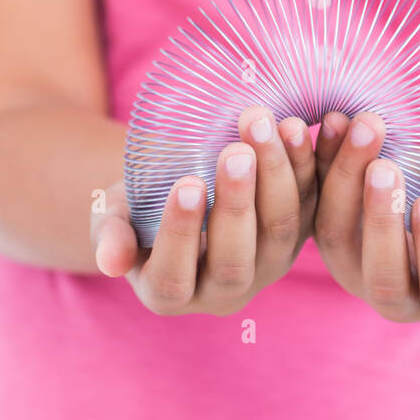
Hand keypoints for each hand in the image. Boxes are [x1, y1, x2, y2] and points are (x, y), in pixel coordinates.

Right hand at [91, 106, 316, 315]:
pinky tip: (296, 125)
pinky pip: (309, 204)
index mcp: (170, 293)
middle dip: (236, 203)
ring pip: (280, 231)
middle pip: (235, 259)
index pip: (174, 275)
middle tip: (235, 152)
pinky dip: (307, 165)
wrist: (181, 183)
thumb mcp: (113, 214)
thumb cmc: (137, 203)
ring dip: (277, 177)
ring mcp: (266, 266)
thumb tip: (109, 261)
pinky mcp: (297, 234)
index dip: (181, 232)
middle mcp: (223, 291)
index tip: (187, 183)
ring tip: (265, 127)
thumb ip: (110, 234)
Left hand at [312, 111, 419, 320]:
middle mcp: (394, 296)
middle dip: (381, 218)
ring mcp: (351, 266)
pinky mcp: (325, 230)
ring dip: (343, 180)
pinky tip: (333, 119)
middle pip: (381, 272)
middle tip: (386, 168)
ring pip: (336, 234)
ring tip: (363, 131)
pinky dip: (320, 158)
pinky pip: (313, 199)